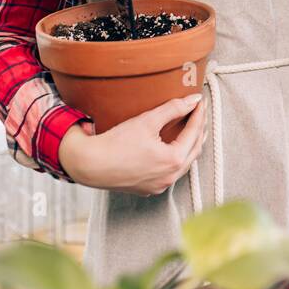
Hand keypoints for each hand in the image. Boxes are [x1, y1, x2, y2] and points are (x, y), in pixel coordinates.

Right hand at [59, 93, 206, 193]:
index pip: (194, 132)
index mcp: (173, 160)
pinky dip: (175, 160)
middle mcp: (170, 177)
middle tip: (198, 113)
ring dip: (188, 146)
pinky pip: (169, 173)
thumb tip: (194, 99)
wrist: (89, 164)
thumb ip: (173, 108)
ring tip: (190, 130)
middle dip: (198, 130)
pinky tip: (171, 150)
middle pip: (193, 150)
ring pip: (183, 164)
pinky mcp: (149, 189)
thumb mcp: (147, 121)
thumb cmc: (116, 143)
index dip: (198, 114)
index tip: (199, 101)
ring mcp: (160, 185)